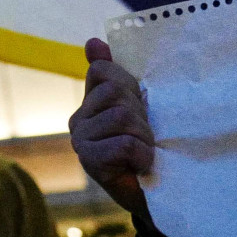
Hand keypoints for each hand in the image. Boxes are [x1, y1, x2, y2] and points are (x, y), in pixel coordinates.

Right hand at [70, 39, 152, 216]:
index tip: (141, 109)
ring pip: (121, 116)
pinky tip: (142, 165)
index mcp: (89, 103)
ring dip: (144, 135)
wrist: (158, 195)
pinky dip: (142, 154)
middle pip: (115, 92)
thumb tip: (93, 41)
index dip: (130, 87)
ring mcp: (81, 141)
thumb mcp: (138, 108)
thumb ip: (115, 76)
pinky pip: (124, 142)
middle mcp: (78, 119)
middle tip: (146, 137)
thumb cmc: (150, 149)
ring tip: (146, 152)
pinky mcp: (89, 161)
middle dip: (141, 114)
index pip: (103, 72)